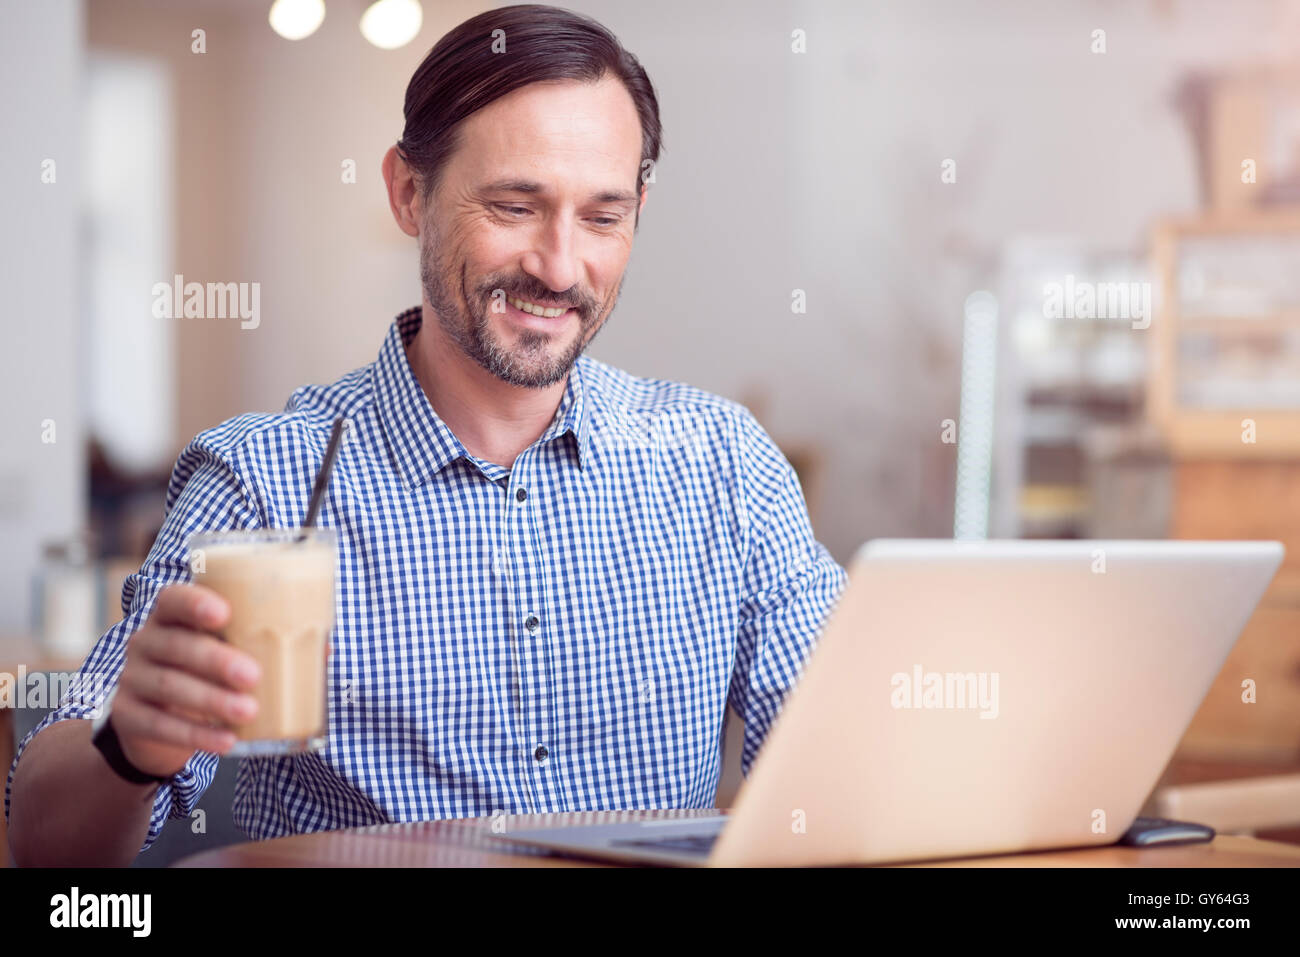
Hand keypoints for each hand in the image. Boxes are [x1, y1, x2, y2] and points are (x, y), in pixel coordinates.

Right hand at [107, 584, 259, 777]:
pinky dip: (196, 735)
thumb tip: (325, 647)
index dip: (195, 603)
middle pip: (177, 645)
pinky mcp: (127, 716)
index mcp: (172, 617)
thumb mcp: (228, 653)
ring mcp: (133, 679)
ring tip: (249, 711)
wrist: (156, 724)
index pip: (173, 599)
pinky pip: (159, 724)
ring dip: (212, 700)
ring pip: (170, 686)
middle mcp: (146, 642)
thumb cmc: (206, 674)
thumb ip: (268, 644)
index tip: (224, 613)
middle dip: (216, 660)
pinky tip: (226, 742)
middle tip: (253, 675)